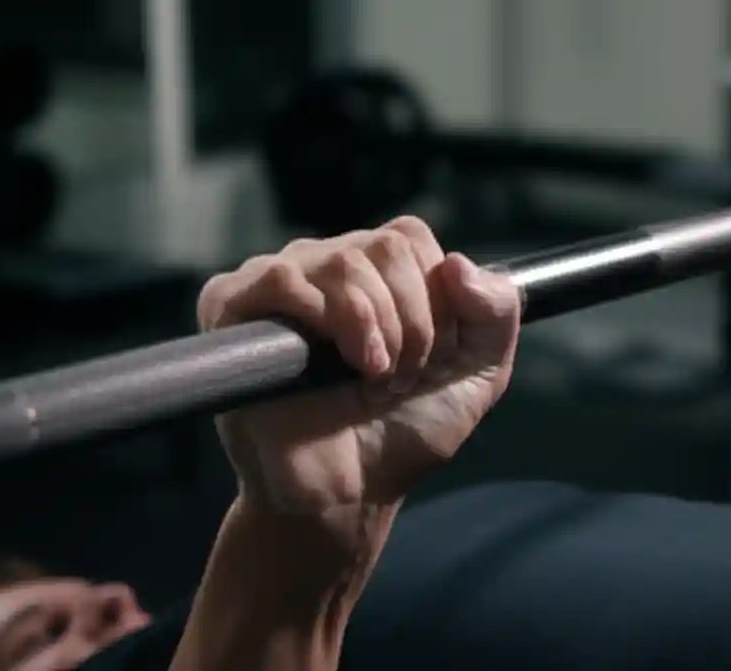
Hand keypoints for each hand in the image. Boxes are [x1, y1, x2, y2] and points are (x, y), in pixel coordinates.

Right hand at [196, 216, 519, 547]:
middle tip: (400, 377)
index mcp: (378, 271)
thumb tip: (457, 261)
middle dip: (414, 322)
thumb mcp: (479, 373)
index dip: (436, 299)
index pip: (410, 237)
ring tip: (372, 380)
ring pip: (343, 261)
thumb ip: (496, 312)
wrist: (351, 494)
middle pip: (385, 247)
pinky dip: (325, 320)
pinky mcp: (234, 309)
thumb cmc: (405, 432)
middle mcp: (327, 265)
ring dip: (376, 330)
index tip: (433, 357)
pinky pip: (282, 278)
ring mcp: (281, 284)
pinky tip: (339, 366)